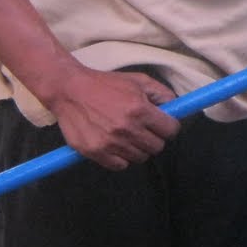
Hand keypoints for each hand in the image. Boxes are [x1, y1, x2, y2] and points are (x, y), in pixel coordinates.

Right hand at [44, 66, 179, 169]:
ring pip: (140, 158)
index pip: (171, 130)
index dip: (169, 127)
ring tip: (127, 135)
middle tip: (144, 129)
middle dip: (154, 138)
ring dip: (137, 148)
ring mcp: (111, 143)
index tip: (163, 125)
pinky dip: (121, 158)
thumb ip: (161, 93)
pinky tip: (115, 144)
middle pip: (157, 147)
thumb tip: (177, 107)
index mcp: (140, 110)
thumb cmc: (106, 84)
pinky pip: (120, 165)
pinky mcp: (95, 152)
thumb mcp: (138, 81)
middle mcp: (127, 129)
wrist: (69, 90)